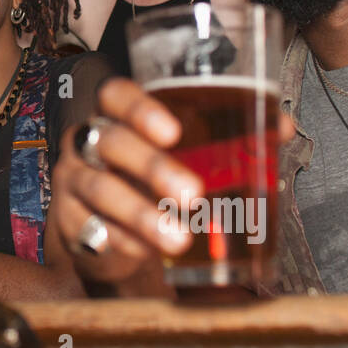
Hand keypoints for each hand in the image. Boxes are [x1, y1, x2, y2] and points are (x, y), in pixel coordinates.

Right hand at [52, 78, 296, 287]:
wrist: (108, 225)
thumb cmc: (153, 177)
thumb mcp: (186, 153)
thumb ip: (231, 135)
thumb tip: (280, 127)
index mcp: (116, 114)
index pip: (115, 96)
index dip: (139, 108)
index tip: (174, 131)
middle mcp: (88, 140)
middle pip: (111, 142)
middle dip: (152, 167)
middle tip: (193, 194)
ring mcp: (72, 178)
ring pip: (99, 188)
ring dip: (140, 214)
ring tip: (177, 238)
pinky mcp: (67, 219)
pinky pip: (88, 228)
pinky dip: (121, 240)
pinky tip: (145, 251)